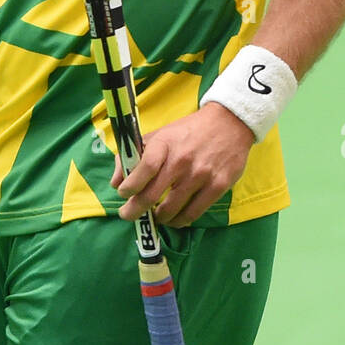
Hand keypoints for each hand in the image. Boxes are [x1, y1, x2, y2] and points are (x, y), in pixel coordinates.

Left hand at [111, 103, 252, 226]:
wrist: (229, 123)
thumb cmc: (188, 131)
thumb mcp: (160, 135)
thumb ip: (134, 156)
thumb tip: (116, 181)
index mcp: (164, 144)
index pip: (143, 169)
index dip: (129, 186)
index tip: (123, 193)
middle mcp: (181, 161)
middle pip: (152, 195)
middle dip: (135, 210)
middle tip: (128, 215)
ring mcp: (200, 175)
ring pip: (171, 209)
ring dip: (158, 218)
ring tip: (154, 217)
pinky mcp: (217, 186)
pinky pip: (193, 213)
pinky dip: (179, 221)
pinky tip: (174, 219)